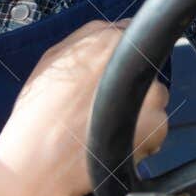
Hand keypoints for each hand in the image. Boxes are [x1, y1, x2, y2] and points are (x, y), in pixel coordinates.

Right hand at [0, 19, 169, 195]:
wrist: (37, 163)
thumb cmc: (37, 115)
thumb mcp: (51, 61)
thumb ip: (86, 40)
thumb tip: (111, 32)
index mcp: (106, 39)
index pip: (132, 37)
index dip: (122, 60)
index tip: (114, 76)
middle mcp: (134, 60)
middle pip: (145, 70)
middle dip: (130, 87)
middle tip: (104, 109)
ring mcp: (150, 92)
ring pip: (152, 99)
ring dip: (137, 113)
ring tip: (105, 130)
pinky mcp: (158, 123)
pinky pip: (156, 129)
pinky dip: (141, 138)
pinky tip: (114, 145)